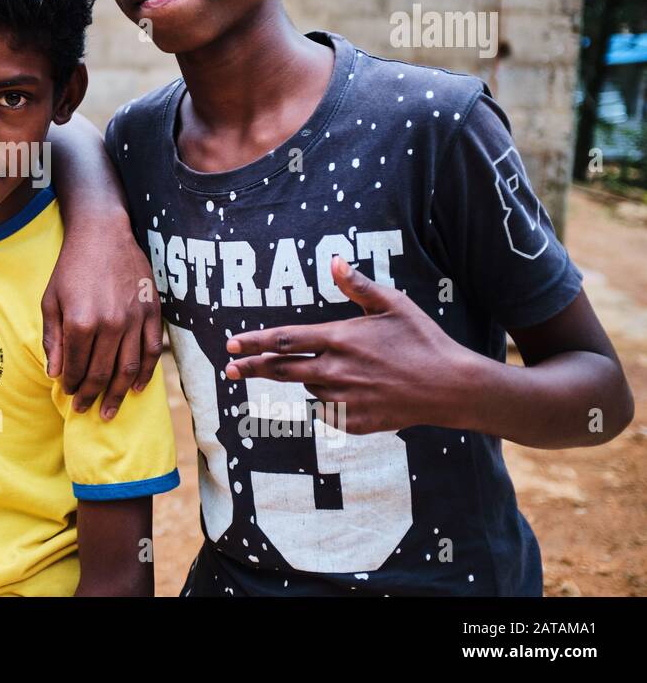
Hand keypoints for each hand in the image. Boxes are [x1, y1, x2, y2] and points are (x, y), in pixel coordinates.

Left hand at [42, 208, 163, 419]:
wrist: (103, 234)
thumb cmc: (71, 267)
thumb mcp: (51, 300)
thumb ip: (52, 339)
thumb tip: (55, 374)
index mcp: (80, 322)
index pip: (75, 366)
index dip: (71, 385)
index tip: (69, 396)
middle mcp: (109, 324)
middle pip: (101, 373)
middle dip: (91, 396)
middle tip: (86, 411)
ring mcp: (133, 319)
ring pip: (128, 368)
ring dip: (117, 394)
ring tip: (109, 411)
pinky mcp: (151, 312)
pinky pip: (151, 351)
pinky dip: (145, 374)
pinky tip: (137, 389)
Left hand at [224, 255, 467, 434]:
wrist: (452, 387)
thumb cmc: (422, 339)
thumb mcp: (393, 304)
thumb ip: (357, 285)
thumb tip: (333, 261)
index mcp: (341, 339)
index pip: (285, 340)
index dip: (254, 342)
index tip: (230, 344)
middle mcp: (336, 370)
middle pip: (282, 370)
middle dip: (252, 368)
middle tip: (230, 369)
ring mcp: (345, 399)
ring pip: (310, 387)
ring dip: (309, 378)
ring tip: (336, 368)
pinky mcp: (355, 421)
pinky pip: (329, 410)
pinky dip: (331, 399)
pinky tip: (352, 390)